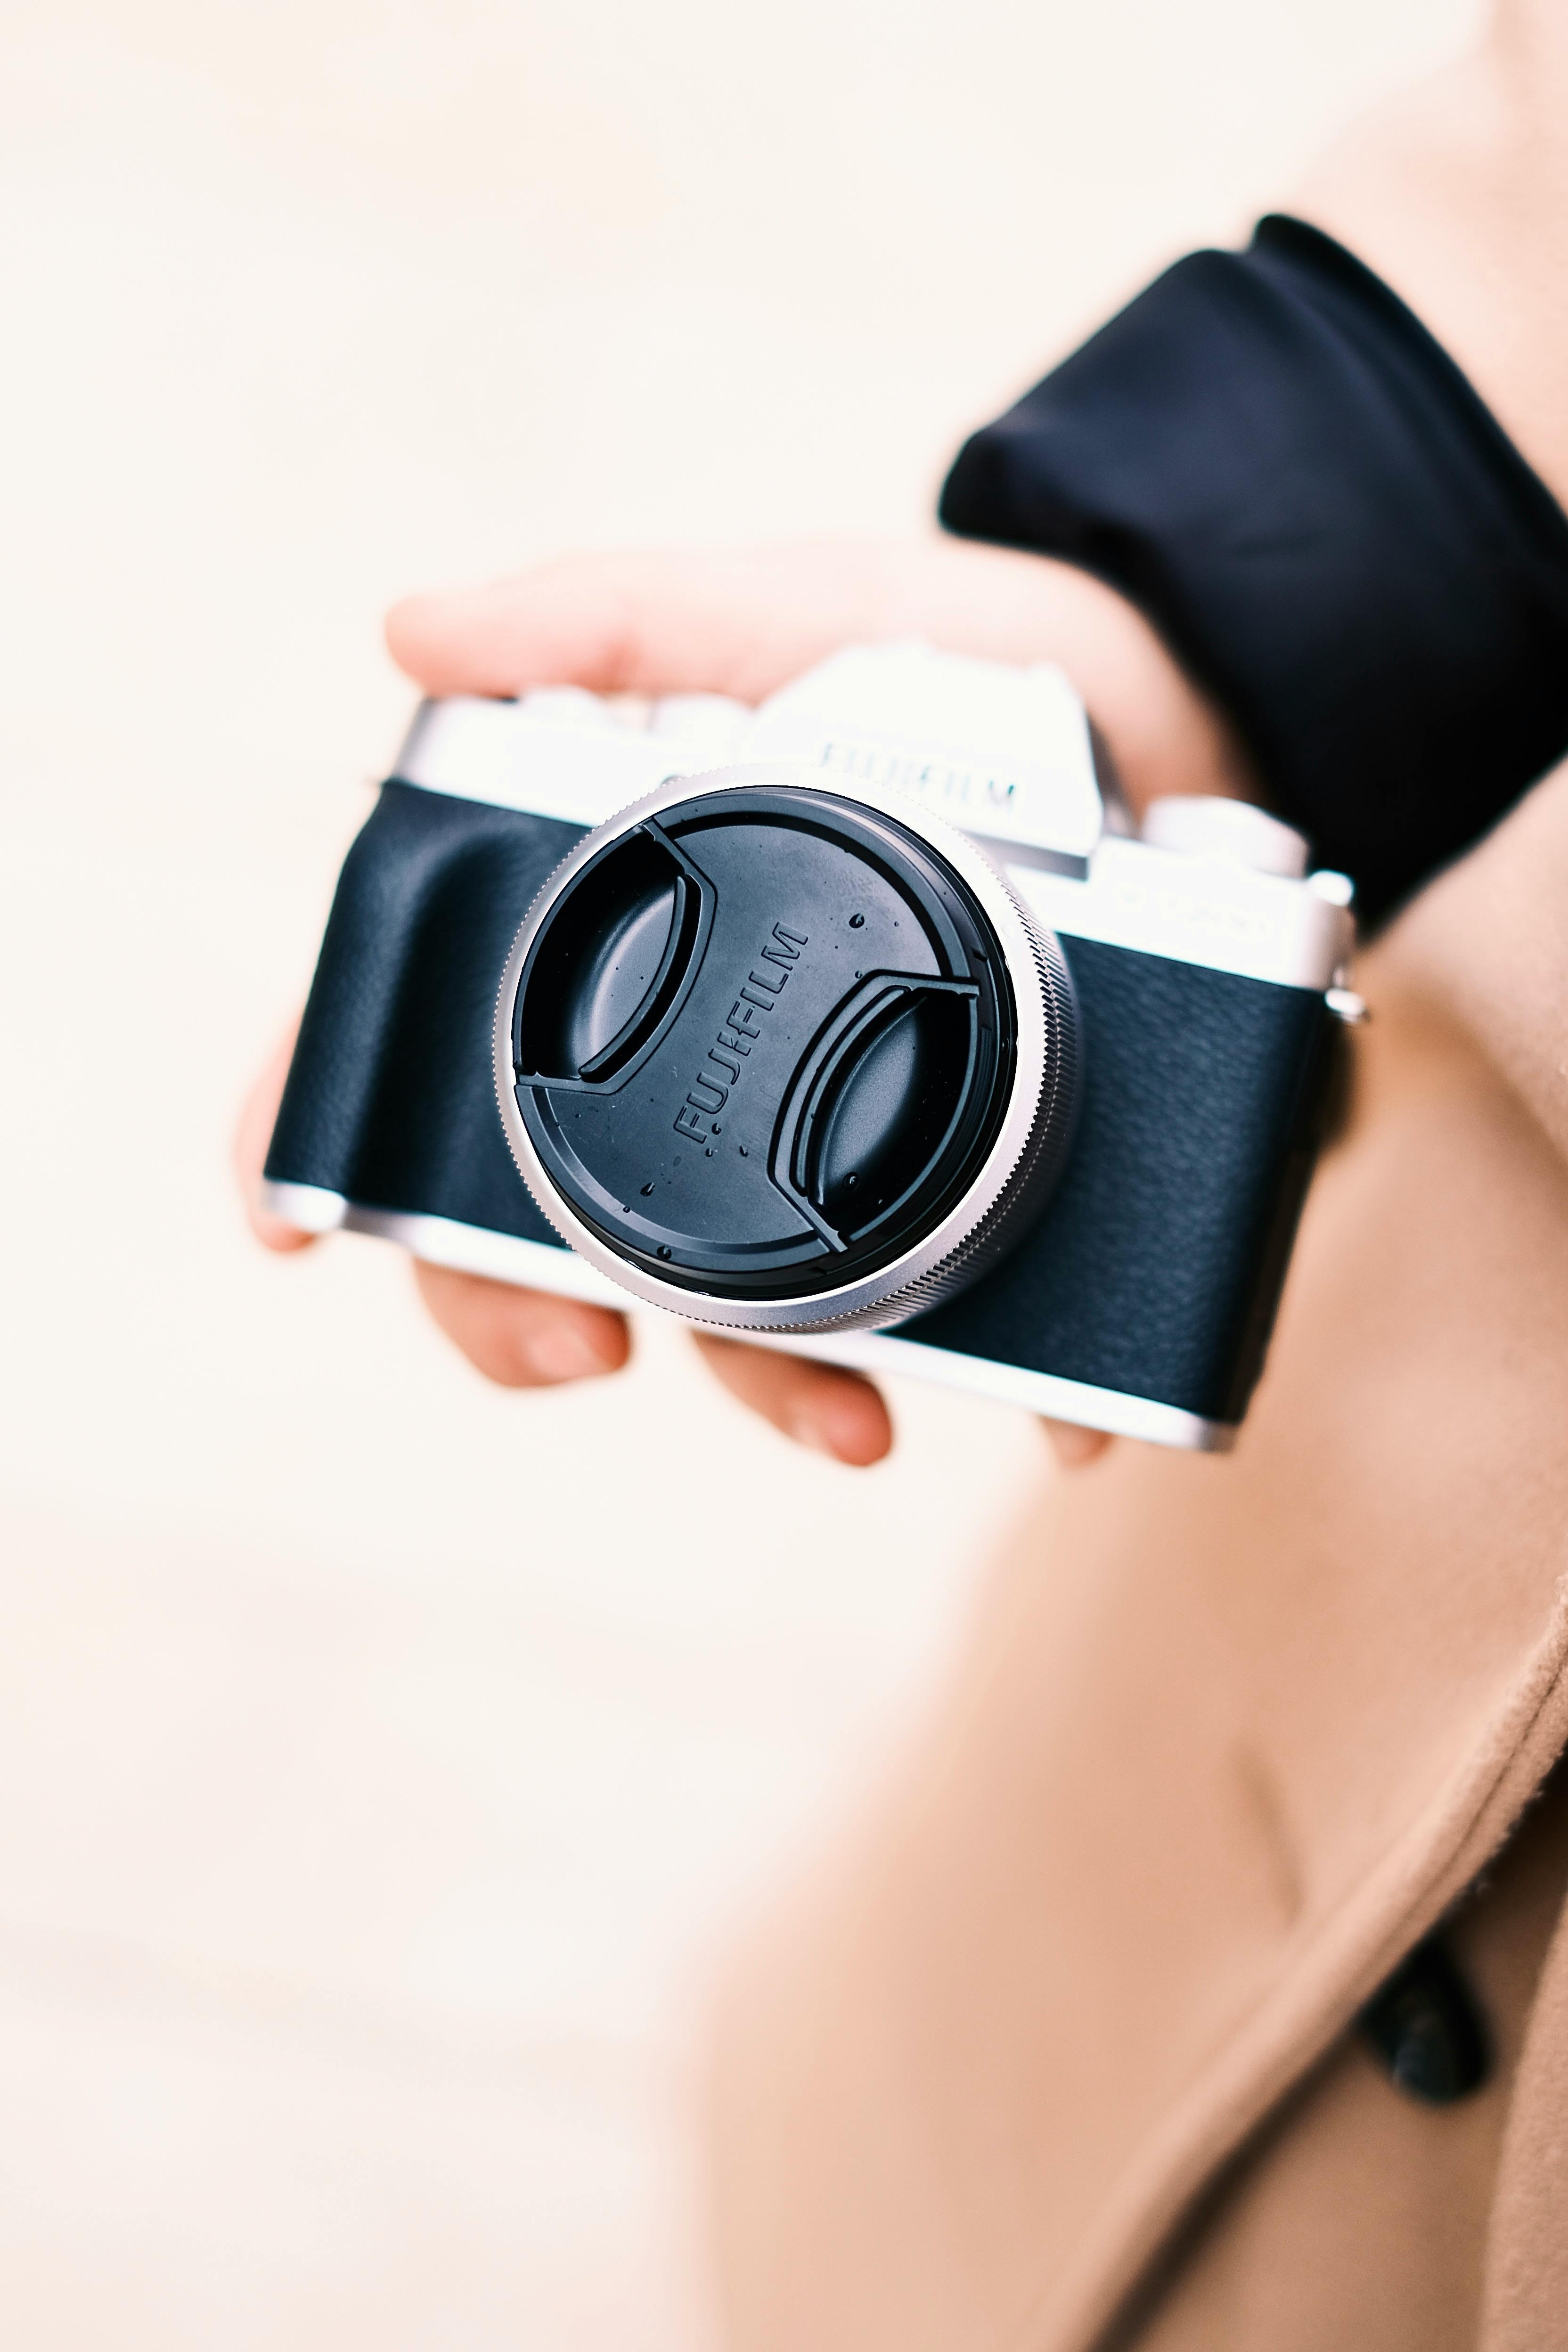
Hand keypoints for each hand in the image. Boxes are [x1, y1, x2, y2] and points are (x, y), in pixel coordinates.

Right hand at [239, 536, 1251, 1467]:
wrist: (1181, 697)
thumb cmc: (944, 646)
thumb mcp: (774, 608)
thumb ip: (607, 619)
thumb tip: (414, 630)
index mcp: (616, 946)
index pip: (422, 1055)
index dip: (324, 1139)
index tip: (296, 1230)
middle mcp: (705, 1066)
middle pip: (550, 1233)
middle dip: (529, 1322)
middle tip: (585, 1354)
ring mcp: (841, 1133)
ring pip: (751, 1311)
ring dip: (771, 1388)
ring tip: (852, 1421)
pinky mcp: (999, 1172)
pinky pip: (988, 1307)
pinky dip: (1016, 1375)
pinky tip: (1055, 1422)